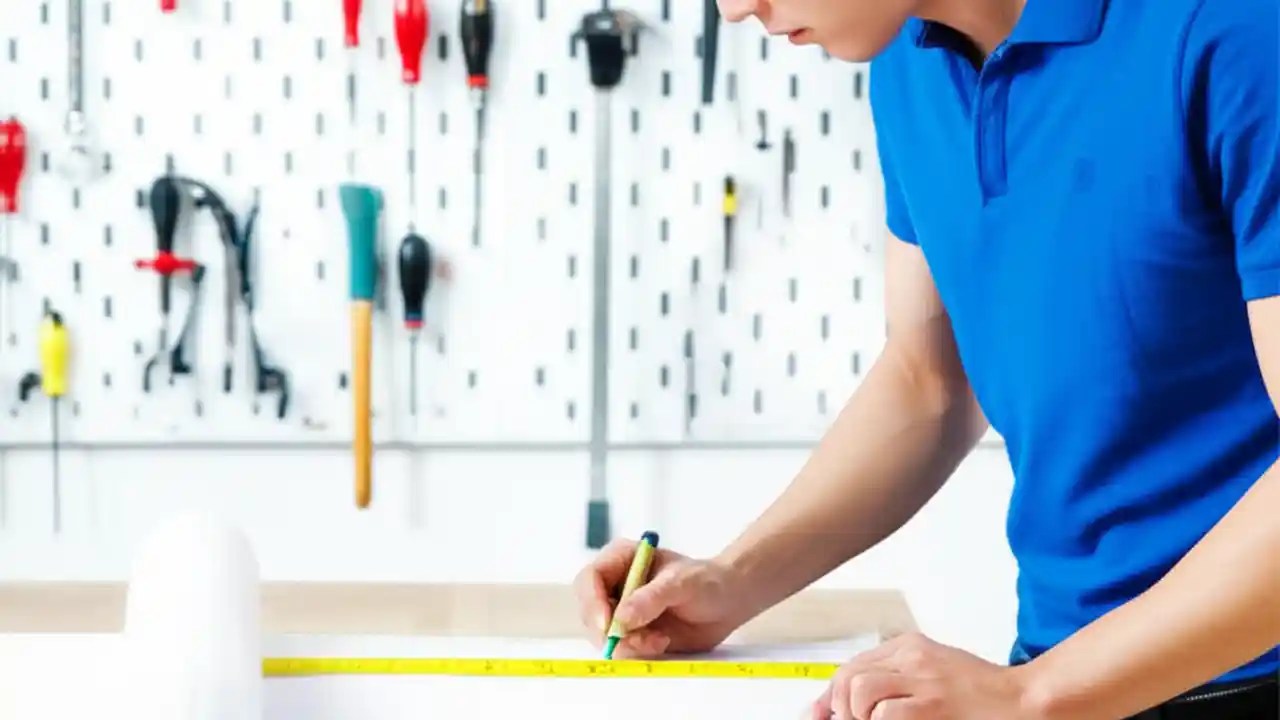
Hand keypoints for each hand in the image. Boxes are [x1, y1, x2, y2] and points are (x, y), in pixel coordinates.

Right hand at [573, 537, 747, 657]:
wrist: (726, 603)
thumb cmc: (705, 581)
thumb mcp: (682, 583)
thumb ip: (651, 598)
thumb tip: (622, 617)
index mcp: (621, 560)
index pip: (590, 579)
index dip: (592, 602)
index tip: (608, 624)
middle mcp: (615, 585)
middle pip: (590, 612)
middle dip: (611, 632)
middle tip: (640, 640)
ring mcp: (621, 612)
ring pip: (603, 636)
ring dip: (628, 645)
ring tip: (659, 639)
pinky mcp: (631, 634)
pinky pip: (621, 650)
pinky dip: (638, 652)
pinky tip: (661, 642)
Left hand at [810, 632, 1037, 719]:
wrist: (1022, 700)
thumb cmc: (981, 695)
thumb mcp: (933, 673)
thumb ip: (896, 679)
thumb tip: (847, 701)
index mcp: (909, 646)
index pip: (852, 664)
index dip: (831, 693)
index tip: (823, 712)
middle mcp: (911, 656)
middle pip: (848, 674)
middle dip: (838, 705)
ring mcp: (922, 679)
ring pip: (860, 690)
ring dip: (857, 714)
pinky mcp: (931, 703)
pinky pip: (884, 712)